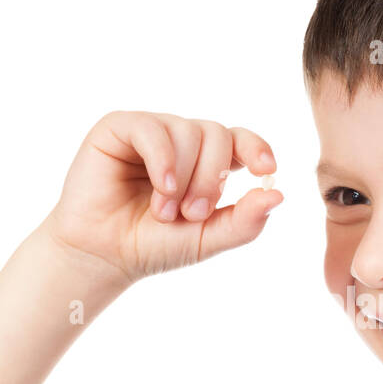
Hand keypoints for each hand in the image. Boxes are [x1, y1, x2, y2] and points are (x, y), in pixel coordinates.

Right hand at [39, 110, 282, 283]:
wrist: (104, 255)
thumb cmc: (155, 245)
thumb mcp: (207, 239)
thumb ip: (244, 221)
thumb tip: (278, 194)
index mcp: (209, 161)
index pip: (241, 140)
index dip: (257, 147)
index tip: (266, 169)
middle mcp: (183, 140)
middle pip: (217, 135)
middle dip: (212, 178)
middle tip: (192, 215)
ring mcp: (152, 131)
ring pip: (187, 131)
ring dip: (183, 178)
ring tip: (164, 212)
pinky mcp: (119, 128)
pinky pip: (153, 129)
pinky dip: (163, 160)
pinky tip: (162, 188)